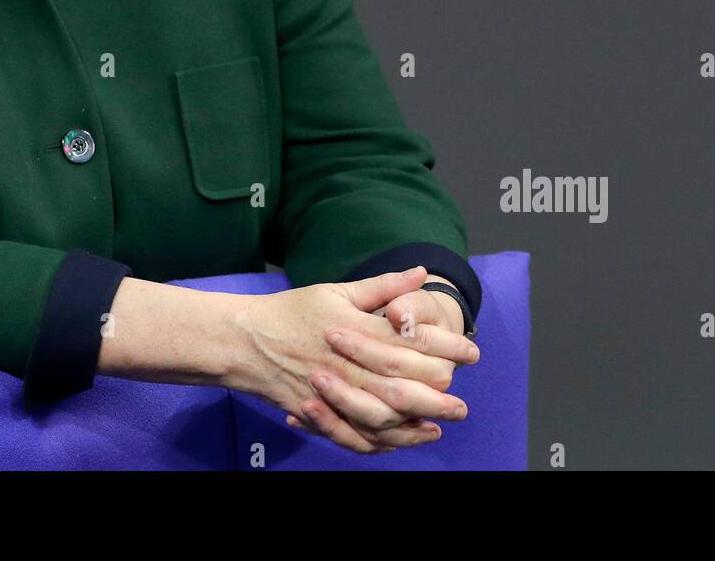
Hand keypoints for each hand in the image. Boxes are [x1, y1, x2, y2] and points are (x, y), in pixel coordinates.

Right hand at [226, 266, 477, 453]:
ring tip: (440, 424)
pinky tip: (401, 440)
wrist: (244, 340)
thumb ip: (382, 286)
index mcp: (353, 329)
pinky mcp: (318, 413)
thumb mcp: (336, 290)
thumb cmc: (290, 311)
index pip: (409, 342)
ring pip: (380, 416)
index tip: (470, 352)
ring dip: (414, 424)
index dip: (445, 348)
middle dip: (437, 395)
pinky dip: (380, 442)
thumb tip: (420, 273)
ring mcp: (330, 393)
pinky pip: (354, 435)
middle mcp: (345, 364)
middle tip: (462, 402)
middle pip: (401, 385)